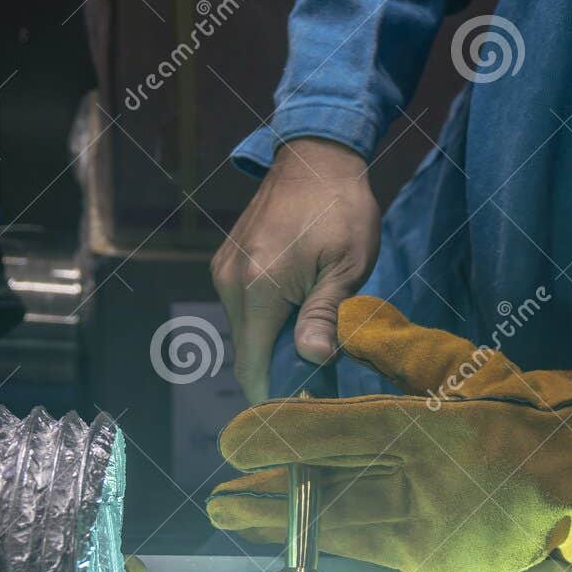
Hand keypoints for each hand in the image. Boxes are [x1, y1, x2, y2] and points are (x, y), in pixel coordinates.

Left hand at [206, 300, 571, 571]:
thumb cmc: (543, 420)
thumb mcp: (476, 370)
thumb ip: (406, 350)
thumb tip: (350, 321)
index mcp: (430, 431)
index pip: (333, 434)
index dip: (277, 439)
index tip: (235, 442)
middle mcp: (423, 489)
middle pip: (324, 497)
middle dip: (268, 501)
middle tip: (224, 499)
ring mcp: (434, 538)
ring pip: (345, 534)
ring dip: (295, 529)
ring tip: (250, 522)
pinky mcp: (445, 570)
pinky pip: (384, 554)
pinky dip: (349, 544)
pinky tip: (321, 537)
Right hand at [212, 138, 380, 402]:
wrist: (317, 157)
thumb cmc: (341, 210)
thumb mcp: (345, 267)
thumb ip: (324, 316)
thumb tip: (312, 360)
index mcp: (258, 288)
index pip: (253, 367)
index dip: (275, 398)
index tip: (304, 415)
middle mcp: (230, 282)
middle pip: (249, 355)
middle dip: (282, 374)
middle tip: (325, 382)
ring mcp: (225, 271)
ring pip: (248, 334)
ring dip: (278, 347)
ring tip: (320, 345)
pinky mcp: (228, 262)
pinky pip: (246, 310)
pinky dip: (270, 323)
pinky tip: (303, 317)